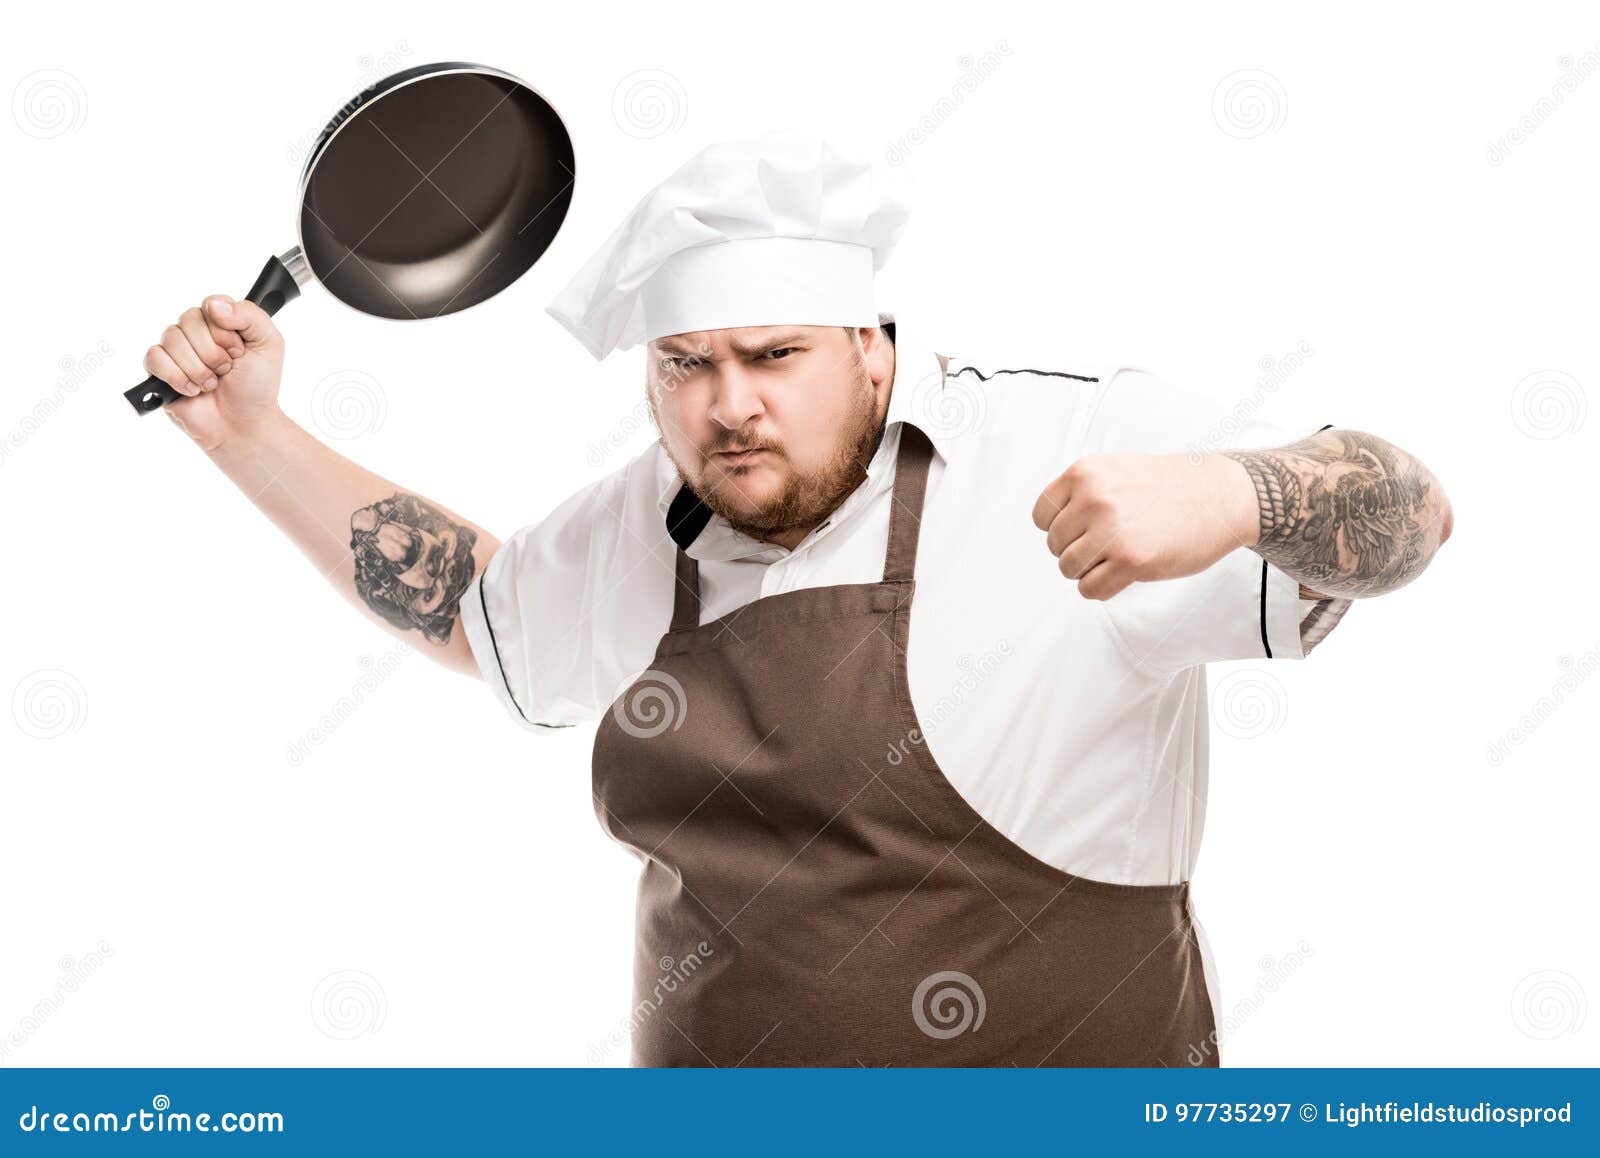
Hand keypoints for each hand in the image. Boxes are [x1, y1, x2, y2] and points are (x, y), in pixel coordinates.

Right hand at [142, 295, 284, 450]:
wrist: (244, 424)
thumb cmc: (257, 387)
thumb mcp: (269, 344)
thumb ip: (250, 314)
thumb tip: (213, 304)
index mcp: (220, 322)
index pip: (210, 305)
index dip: (224, 331)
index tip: (239, 352)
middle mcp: (196, 332)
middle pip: (188, 319)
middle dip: (213, 352)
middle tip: (226, 370)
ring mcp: (176, 351)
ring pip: (171, 338)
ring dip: (198, 368)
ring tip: (212, 383)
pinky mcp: (159, 371)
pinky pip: (154, 358)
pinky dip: (177, 376)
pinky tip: (193, 390)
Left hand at [1031, 453, 1260, 600]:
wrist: (1222, 495)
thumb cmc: (1170, 486)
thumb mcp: (1116, 471)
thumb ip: (1081, 492)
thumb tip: (1049, 527)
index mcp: (1085, 473)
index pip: (1041, 515)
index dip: (1060, 528)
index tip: (1083, 530)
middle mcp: (1094, 499)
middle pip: (1055, 545)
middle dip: (1077, 550)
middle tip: (1108, 544)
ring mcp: (1112, 530)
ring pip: (1068, 568)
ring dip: (1088, 571)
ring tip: (1115, 558)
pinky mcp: (1131, 560)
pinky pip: (1090, 589)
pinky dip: (1101, 588)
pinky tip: (1123, 574)